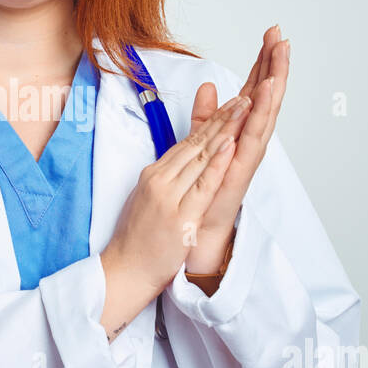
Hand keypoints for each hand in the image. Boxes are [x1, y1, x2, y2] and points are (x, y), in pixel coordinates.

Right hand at [101, 92, 250, 301]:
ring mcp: (170, 198)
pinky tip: (230, 145)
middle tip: (243, 96)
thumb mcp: (148, 199)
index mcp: (154, 175)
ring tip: (243, 108)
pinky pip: (203, 186)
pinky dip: (218, 164)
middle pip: (196, 144)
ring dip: (224, 130)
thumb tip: (181, 161)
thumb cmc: (138, 240)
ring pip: (201, 158)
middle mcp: (160, 181)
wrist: (124, 271)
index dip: (211, 121)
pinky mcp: (181, 218)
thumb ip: (166, 178)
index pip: (187, 142)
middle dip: (222, 118)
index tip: (229, 103)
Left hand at [183, 25, 289, 272]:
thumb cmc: (202, 195)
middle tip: (281, 35)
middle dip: (274, 66)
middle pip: (265, 98)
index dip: (263, 62)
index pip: (255, 90)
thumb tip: (211, 84)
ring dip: (273, 88)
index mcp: (238, 133)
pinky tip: (262, 97)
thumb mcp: (201, 145)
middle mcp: (247, 144)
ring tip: (279, 60)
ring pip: (263, 117)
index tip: (271, 33)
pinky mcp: (239, 176)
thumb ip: (206, 116)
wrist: (196, 236)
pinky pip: (250, 144)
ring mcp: (246, 160)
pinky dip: (257, 119)